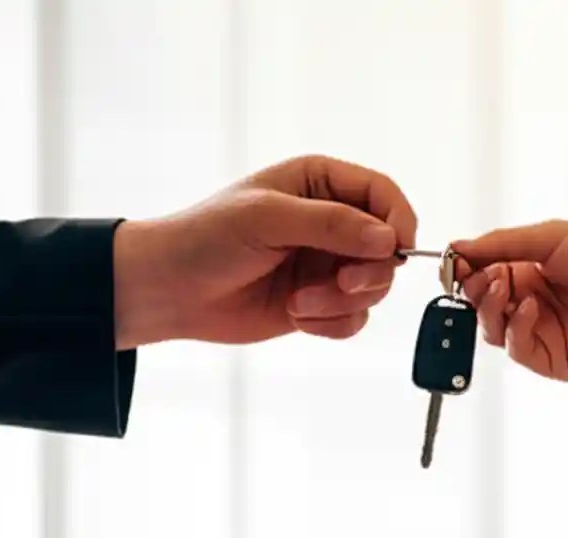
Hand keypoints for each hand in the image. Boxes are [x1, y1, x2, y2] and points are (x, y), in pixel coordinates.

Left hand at [112, 155, 416, 348]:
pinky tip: (299, 318)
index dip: (398, 221)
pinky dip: (333, 324)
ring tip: (302, 303)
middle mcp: (331, 222)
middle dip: (369, 272)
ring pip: (374, 287)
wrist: (169, 291)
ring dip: (343, 302)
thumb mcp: (268, 217)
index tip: (395, 249)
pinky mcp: (319, 303)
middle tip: (341, 284)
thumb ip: (331, 224)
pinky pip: (354, 318)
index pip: (383, 195)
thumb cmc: (207, 238)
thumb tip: (387, 239)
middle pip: (387, 247)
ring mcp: (326, 264)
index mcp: (320, 183)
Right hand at [450, 220, 567, 380]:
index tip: (453, 262)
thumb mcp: (550, 238)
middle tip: (475, 276)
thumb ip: (501, 244)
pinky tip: (531, 308)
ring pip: (492, 329)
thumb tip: (456, 247)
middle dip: (473, 289)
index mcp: (531, 272)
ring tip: (501, 285)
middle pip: (481, 305)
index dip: (465, 270)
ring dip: (489, 307)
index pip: (482, 275)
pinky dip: (516, 327)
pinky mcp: (554, 360)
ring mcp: (542, 333)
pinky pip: (517, 348)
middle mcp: (533, 303)